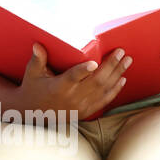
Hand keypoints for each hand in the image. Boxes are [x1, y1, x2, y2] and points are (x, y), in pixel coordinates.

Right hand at [14, 43, 129, 119]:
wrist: (34, 114)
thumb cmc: (32, 89)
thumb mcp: (32, 74)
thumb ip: (38, 59)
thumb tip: (37, 45)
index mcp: (58, 87)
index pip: (72, 77)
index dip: (83, 70)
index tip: (94, 63)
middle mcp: (72, 97)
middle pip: (95, 81)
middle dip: (111, 66)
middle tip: (121, 52)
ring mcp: (81, 106)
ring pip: (103, 89)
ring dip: (117, 74)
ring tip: (127, 61)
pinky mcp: (86, 111)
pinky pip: (104, 101)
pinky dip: (115, 90)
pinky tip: (123, 79)